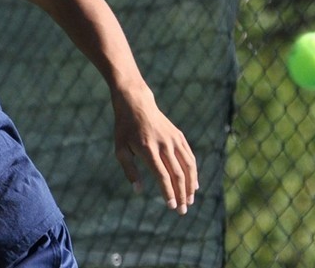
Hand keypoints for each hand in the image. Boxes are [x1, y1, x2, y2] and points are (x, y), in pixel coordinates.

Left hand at [112, 86, 197, 214]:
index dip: (168, 192)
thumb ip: (130, 170)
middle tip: (182, 211)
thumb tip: (139, 191)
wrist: (136, 103)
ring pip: (187, 166)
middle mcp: (164, 144)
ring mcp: (173, 139)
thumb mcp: (120, 149)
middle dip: (181, 195)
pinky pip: (189, 157)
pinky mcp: (179, 136)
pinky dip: (193, 172)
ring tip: (190, 201)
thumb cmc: (125, 128)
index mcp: (148, 149)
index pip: (162, 175)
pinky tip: (193, 184)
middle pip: (177, 174)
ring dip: (190, 186)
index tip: (171, 207)